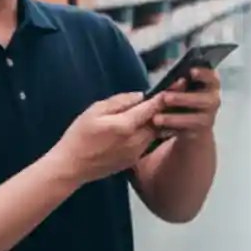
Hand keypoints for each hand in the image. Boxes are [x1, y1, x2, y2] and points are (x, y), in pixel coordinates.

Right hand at [48, 92, 164, 184]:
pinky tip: (147, 125)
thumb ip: (120, 101)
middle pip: (159, 120)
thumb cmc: (79, 135)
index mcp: (126, 125)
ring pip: (155, 132)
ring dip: (159, 120)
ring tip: (162, 108)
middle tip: (173, 94)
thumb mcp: (95, 110)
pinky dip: (151, 132)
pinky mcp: (134, 160)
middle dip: (165, 107)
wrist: (72, 166)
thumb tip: (140, 96)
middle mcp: (136, 140)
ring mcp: (137, 152)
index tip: (178, 84)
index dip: (166, 95)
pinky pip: (148, 142)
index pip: (152, 107)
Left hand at [154, 68, 221, 139]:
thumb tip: (170, 74)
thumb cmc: (184, 95)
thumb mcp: (182, 85)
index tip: (191, 71)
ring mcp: (208, 118)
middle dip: (183, 98)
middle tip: (165, 98)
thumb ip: (178, 80)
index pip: (212, 77)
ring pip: (194, 119)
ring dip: (175, 118)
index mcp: (211, 85)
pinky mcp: (200, 132)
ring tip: (157, 118)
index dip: (203, 74)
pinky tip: (159, 128)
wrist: (191, 122)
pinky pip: (187, 132)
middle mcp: (213, 100)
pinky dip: (172, 129)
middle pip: (203, 100)